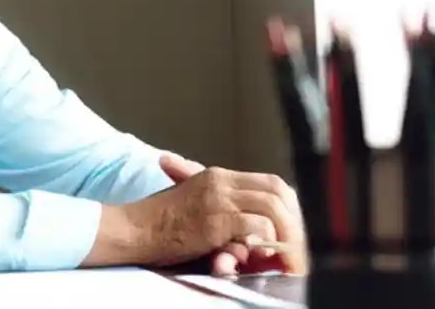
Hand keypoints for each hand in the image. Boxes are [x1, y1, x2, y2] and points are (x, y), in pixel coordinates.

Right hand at [158, 153, 307, 274]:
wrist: (135, 229)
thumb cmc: (160, 223)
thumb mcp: (192, 203)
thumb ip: (221, 209)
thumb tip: (250, 234)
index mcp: (218, 176)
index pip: (271, 183)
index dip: (290, 207)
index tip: (294, 230)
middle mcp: (222, 182)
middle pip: (279, 192)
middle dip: (296, 221)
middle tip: (299, 247)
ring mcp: (219, 199)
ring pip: (273, 208)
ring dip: (287, 235)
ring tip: (288, 258)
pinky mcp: (216, 219)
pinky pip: (257, 227)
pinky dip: (266, 243)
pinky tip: (264, 255)